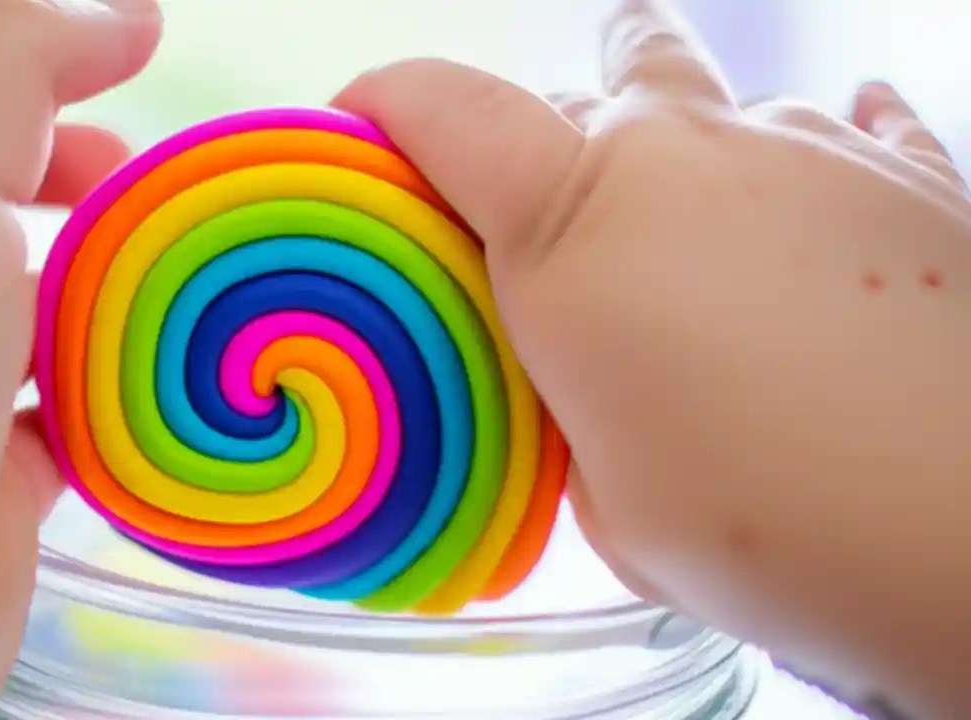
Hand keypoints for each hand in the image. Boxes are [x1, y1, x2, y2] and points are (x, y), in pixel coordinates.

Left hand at [0, 1, 159, 717]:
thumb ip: (31, 56)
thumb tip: (130, 7)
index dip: (36, 82)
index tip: (129, 95)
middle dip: (75, 185)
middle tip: (141, 191)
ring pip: (34, 306)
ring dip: (103, 288)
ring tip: (170, 279)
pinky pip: (61, 404)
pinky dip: (111, 384)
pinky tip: (156, 377)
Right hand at [335, 1, 970, 716]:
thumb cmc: (773, 531)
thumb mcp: (605, 493)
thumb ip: (574, 402)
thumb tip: (588, 369)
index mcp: (572, 224)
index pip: (443, 104)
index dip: (384, 101)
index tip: (360, 128)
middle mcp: (683, 149)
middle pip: (581, 85)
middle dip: (543, 143)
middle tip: (544, 227)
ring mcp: (805, 147)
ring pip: (704, 92)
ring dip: (671, 141)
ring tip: (681, 215)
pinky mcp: (909, 176)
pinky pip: (847, 120)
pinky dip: (813, 147)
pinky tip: (821, 172)